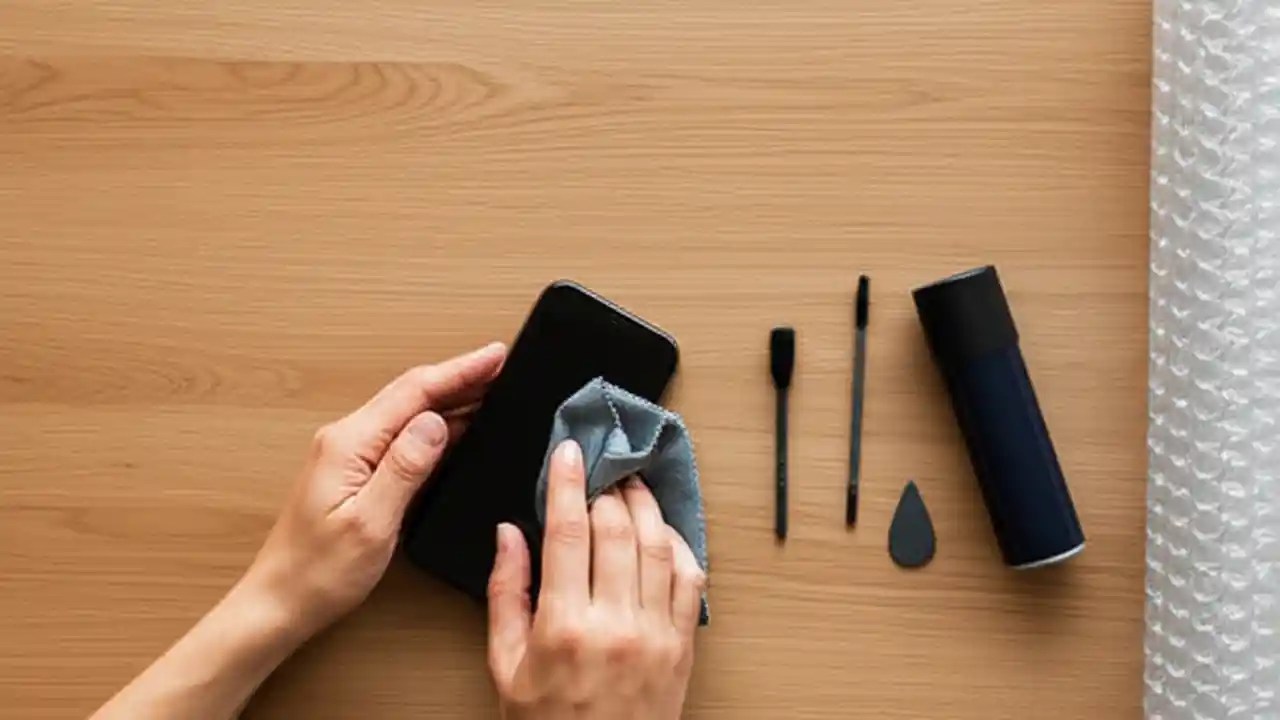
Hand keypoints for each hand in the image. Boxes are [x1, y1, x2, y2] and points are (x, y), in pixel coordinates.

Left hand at [243, 341, 507, 636]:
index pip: (415, 392)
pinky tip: (457, 427)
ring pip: (407, 412)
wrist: (279, 602)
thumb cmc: (318, 572)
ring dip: (449, 398)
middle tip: (502, 367)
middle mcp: (346, 439)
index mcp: (349, 443)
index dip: (460, 370)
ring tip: (490, 389)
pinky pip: (399, 435)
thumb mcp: (371, 522)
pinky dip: (434, 425)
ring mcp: (348, 453)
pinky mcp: (353, 470)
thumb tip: (436, 422)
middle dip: (459, 377)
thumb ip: (405, 467)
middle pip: (412, 394)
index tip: (496, 356)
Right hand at [487, 441, 705, 719]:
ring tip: (630, 485)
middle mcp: (615, 624)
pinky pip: (690, 578)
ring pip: (658, 546)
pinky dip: (680, 544)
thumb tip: (507, 534)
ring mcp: (655, 633)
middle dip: (608, 486)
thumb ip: (505, 593)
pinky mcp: (681, 645)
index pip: (567, 532)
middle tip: (601, 465)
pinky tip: (662, 530)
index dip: (566, 483)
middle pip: (617, 529)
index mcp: (564, 626)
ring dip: (646, 505)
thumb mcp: (506, 665)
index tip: (568, 452)